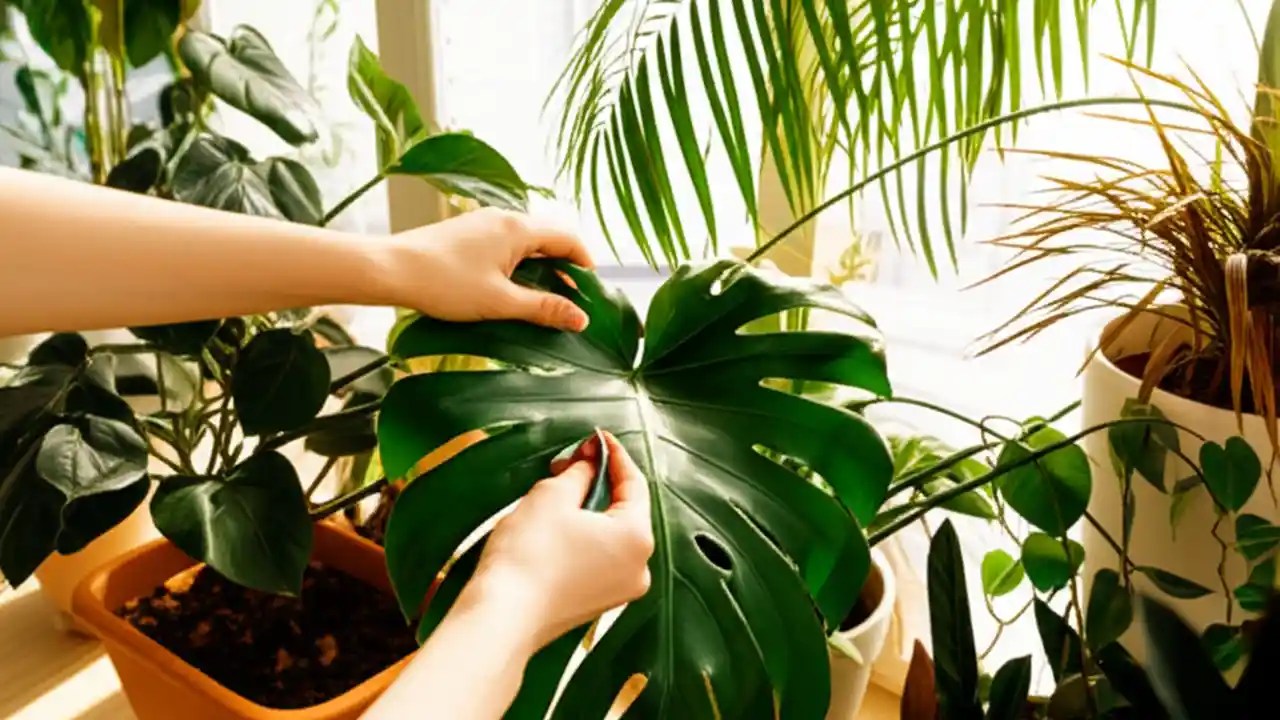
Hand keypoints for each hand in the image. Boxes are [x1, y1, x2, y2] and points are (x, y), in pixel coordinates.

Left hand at [383, 208, 593, 331]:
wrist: (391, 269)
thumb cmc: (445, 284)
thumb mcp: (500, 302)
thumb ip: (543, 309)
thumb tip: (581, 318)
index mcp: (518, 229)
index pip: (568, 239)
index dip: (585, 264)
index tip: (593, 290)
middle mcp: (503, 218)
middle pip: (548, 239)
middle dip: (564, 268)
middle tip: (570, 300)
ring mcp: (483, 223)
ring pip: (525, 243)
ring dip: (540, 268)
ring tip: (542, 299)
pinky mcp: (466, 232)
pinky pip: (505, 244)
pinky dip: (518, 264)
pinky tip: (509, 288)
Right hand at [460, 432, 653, 651]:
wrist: (501, 617)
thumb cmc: (528, 556)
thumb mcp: (553, 496)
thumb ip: (580, 473)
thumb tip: (590, 462)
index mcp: (637, 537)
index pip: (634, 482)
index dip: (612, 454)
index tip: (596, 438)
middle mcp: (638, 567)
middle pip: (624, 509)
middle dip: (597, 482)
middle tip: (569, 462)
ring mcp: (619, 590)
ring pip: (610, 535)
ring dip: (588, 509)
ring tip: (557, 491)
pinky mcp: (597, 603)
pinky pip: (598, 558)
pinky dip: (583, 537)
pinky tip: (556, 526)